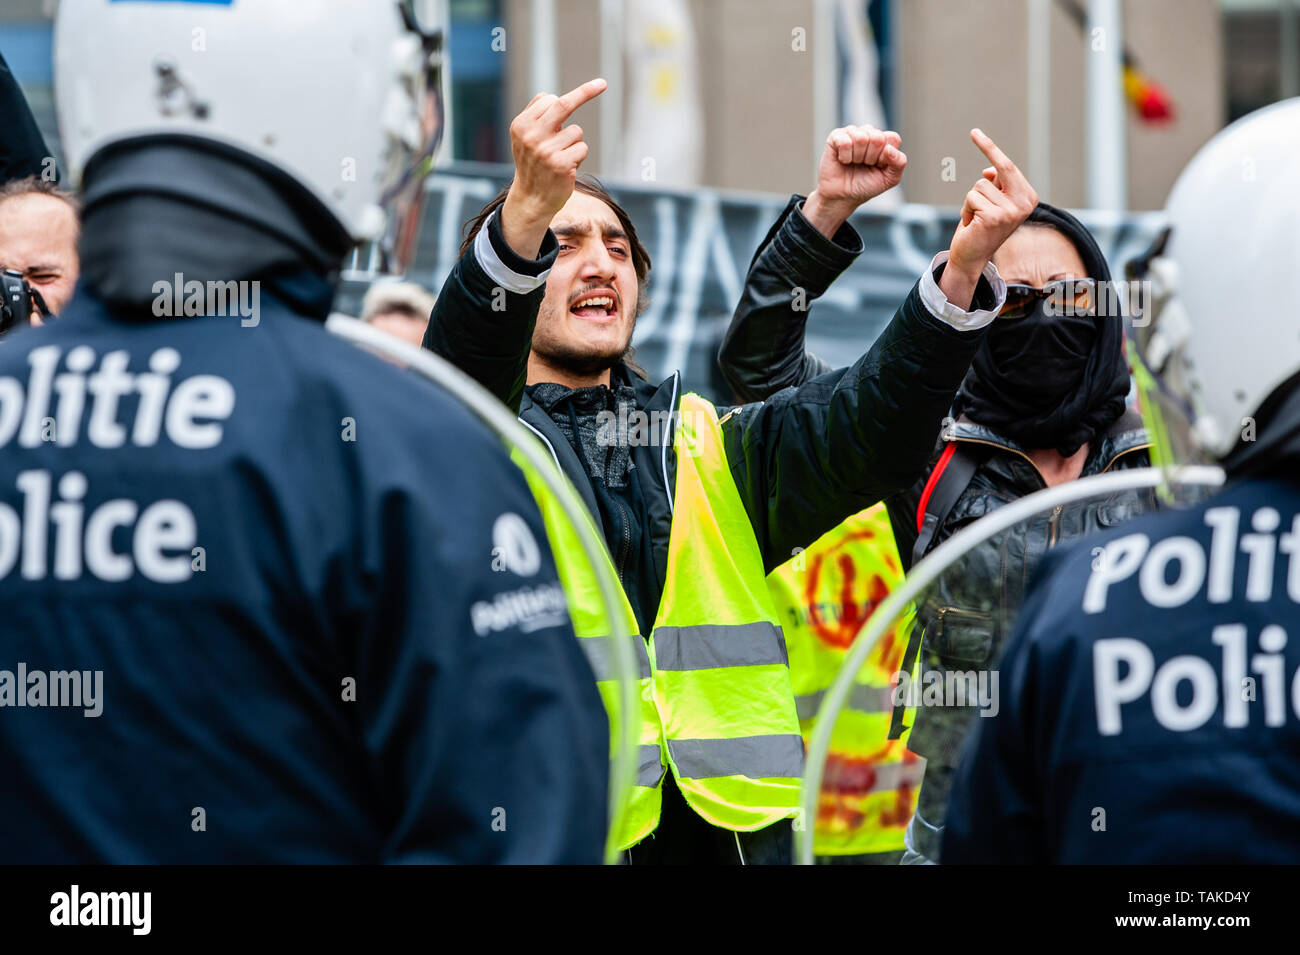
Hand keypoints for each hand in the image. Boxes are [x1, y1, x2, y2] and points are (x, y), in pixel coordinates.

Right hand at [500, 78, 606, 258]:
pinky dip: (579, 156)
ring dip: (574, 142)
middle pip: (563, 105)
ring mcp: (546, 151)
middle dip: (585, 92)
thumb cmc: (533, 163)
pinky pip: (582, 148)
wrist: (531, 199)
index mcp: (521, 125)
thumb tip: (553, 96)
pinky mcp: (561, 165)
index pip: (549, 99)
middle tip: (603, 83)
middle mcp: (531, 136)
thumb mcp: (525, 138)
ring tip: (561, 156)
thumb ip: (536, 116)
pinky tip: (567, 167)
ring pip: (576, 131)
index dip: (573, 94)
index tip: (595, 85)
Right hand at [803, 125, 906, 237]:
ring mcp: (852, 132)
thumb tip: (889, 149)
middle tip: (864, 165)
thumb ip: (899, 163)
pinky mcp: (836, 136)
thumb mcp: (889, 179)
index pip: (892, 138)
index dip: (885, 156)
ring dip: (857, 157)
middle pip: (877, 138)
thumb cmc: (865, 186)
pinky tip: (843, 160)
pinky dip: (845, 156)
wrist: (842, 197)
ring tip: (854, 163)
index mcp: (884, 140)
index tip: (879, 166)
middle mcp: (869, 133)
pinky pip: (845, 142)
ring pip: (860, 138)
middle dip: (871, 157)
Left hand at [941, 128, 1038, 307]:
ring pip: (979, 186)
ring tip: (976, 218)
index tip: (975, 132)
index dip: (991, 148)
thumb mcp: (992, 202)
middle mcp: (1024, 204)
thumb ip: (996, 185)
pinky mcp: (994, 217)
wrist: (971, 258)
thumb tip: (989, 170)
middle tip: (974, 133)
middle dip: (986, 156)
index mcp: (1028, 197)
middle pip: (996, 171)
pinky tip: (972, 224)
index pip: (1009, 167)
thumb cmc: (980, 227)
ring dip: (971, 201)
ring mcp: (1010, 211)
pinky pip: (971, 197)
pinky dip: (966, 209)